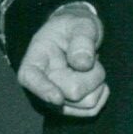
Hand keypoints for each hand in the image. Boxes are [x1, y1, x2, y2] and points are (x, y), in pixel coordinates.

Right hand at [16, 3, 108, 117]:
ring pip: (86, 103)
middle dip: (91, 75)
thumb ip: (82, 38)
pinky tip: (97, 81)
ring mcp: (54, 100)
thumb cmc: (75, 28)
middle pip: (73, 92)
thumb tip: (83, 64)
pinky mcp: (70, 108)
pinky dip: (101, 95)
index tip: (57, 98)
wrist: (77, 37)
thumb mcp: (80, 23)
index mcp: (35, 60)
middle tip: (89, 58)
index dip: (43, 89)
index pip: (30, 78)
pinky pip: (92, 110)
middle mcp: (41, 85)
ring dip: (97, 84)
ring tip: (90, 67)